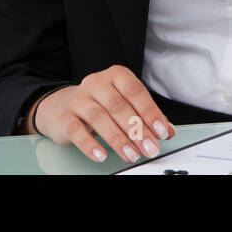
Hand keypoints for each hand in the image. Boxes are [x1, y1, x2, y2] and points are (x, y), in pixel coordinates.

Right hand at [33, 66, 176, 163]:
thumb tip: (168, 131)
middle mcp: (97, 83)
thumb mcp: (124, 105)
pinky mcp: (65, 116)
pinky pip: (77, 131)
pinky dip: (90, 145)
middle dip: (137, 130)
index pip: (136, 92)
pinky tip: (101, 155)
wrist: (63, 107)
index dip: (150, 112)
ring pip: (100, 118)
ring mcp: (79, 98)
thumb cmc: (100, 105)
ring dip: (118, 139)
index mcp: (116, 76)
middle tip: (149, 148)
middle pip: (119, 106)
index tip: (162, 131)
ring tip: (131, 154)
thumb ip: (145, 116)